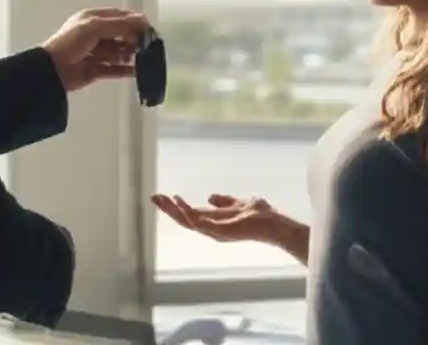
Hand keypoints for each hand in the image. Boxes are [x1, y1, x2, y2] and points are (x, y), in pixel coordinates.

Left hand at [41, 8, 149, 92]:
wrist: (52, 70)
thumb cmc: (71, 43)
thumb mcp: (95, 27)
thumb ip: (120, 24)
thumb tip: (143, 21)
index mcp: (93, 19)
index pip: (119, 16)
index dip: (135, 22)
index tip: (149, 30)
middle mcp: (95, 34)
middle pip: (121, 34)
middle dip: (133, 39)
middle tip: (144, 46)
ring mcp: (95, 53)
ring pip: (119, 52)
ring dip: (129, 55)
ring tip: (136, 59)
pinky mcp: (96, 70)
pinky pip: (114, 69)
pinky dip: (126, 70)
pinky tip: (137, 72)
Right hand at [151, 193, 282, 244]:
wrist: (274, 224)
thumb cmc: (260, 215)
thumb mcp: (239, 203)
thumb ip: (224, 201)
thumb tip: (209, 196)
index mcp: (215, 221)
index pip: (190, 214)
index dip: (175, 206)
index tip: (162, 196)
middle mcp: (212, 229)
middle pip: (184, 219)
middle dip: (168, 209)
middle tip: (153, 197)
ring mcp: (215, 231)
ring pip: (187, 221)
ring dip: (173, 210)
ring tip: (161, 199)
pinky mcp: (220, 232)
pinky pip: (199, 223)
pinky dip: (187, 213)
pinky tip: (179, 202)